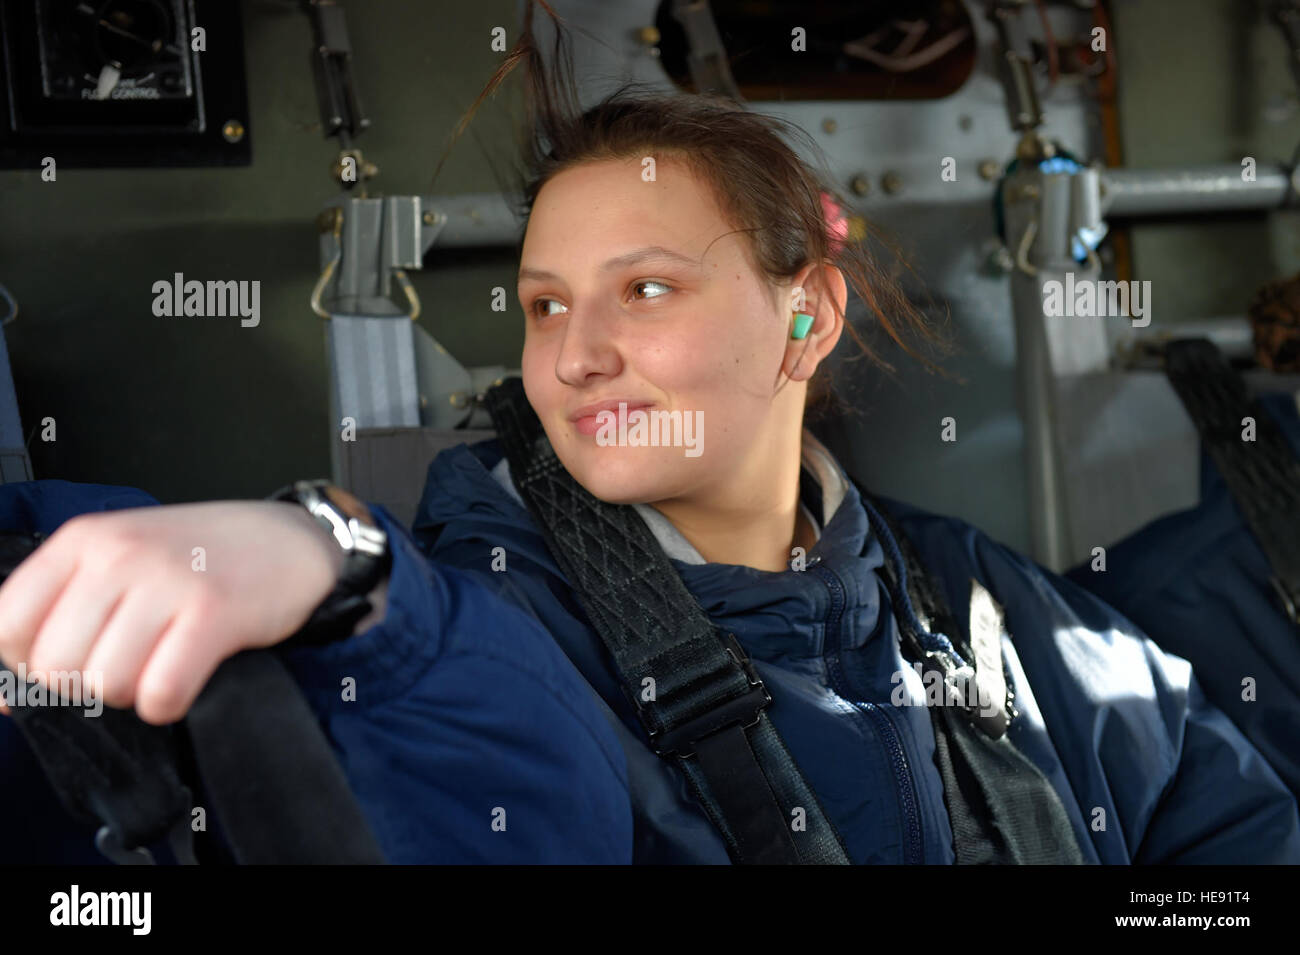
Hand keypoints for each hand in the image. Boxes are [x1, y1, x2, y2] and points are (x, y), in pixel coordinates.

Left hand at [0, 501, 343, 724]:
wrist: (294, 541)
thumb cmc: (206, 557)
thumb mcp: (125, 561)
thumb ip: (64, 612)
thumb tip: (6, 699)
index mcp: (84, 539)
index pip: (6, 626)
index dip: (30, 663)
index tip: (71, 659)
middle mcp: (119, 554)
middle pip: (55, 666)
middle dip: (86, 684)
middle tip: (128, 663)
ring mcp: (167, 581)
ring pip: (105, 684)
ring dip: (132, 693)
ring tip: (161, 665)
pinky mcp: (213, 613)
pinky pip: (161, 692)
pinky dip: (169, 703)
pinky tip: (186, 679)